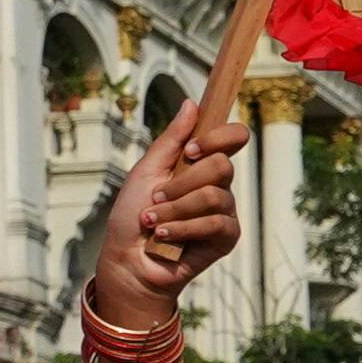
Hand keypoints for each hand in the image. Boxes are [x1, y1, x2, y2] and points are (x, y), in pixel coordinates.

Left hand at [87, 114, 243, 324]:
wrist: (127, 259)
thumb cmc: (132, 215)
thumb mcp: (145, 172)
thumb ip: (170, 140)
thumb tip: (192, 103)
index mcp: (201, 165)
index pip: (234, 138)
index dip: (218, 138)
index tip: (189, 150)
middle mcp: (218, 185)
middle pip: (221, 166)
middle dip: (180, 184)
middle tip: (156, 199)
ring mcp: (225, 211)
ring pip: (214, 196)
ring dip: (174, 210)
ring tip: (153, 222)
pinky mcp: (227, 237)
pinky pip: (215, 223)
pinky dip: (182, 229)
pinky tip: (164, 238)